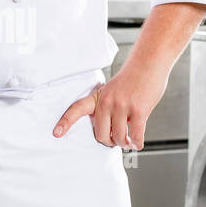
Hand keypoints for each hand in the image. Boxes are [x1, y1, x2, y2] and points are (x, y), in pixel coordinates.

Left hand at [52, 62, 168, 150]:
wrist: (148, 62)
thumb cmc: (133, 78)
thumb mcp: (113, 90)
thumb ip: (108, 107)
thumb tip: (112, 129)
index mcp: (98, 97)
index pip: (77, 109)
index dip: (66, 122)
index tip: (56, 133)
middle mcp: (107, 102)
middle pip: (101, 135)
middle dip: (109, 142)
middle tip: (116, 141)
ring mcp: (122, 107)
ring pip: (119, 138)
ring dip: (125, 144)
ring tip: (129, 142)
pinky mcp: (139, 111)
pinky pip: (135, 136)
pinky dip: (137, 143)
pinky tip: (138, 142)